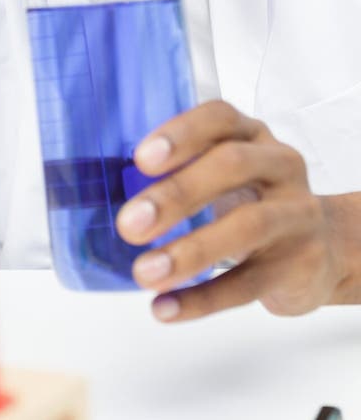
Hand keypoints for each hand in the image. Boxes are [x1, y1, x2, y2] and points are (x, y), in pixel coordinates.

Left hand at [115, 100, 343, 321]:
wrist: (324, 248)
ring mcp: (295, 214)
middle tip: (129, 223)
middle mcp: (279, 166)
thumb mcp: (227, 172)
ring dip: (189, 251)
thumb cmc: (254, 201)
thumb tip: (102, 188)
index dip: (181, 133)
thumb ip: (181, 170)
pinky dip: (203, 298)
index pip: (220, 119)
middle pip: (232, 166)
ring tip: (144, 272)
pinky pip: (249, 283)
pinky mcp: (300, 265)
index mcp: (252, 135)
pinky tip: (165, 307)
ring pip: (247, 226)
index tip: (141, 158)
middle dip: (177, 193)